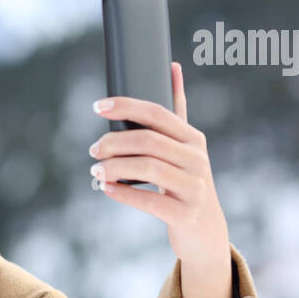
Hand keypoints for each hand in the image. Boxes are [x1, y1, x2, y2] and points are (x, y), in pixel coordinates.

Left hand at [88, 61, 230, 267]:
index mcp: (193, 138)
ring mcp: (195, 187)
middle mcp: (197, 159)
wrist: (205, 231)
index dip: (126, 106)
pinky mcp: (186, 214)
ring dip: (115, 167)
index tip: (98, 106)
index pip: (158, 113)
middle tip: (93, 149)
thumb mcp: (184, 147)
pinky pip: (150, 201)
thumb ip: (176, 112)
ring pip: (149, 168)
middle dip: (114, 142)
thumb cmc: (185, 182)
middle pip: (149, 140)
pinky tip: (106, 188)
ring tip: (95, 170)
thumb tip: (172, 66)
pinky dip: (124, 193)